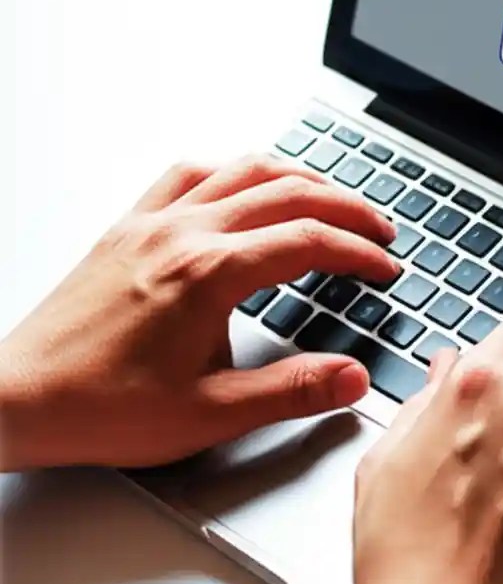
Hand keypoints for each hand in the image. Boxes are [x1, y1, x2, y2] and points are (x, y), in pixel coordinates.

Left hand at [0, 157, 399, 470]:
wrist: (16, 400)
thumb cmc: (99, 407)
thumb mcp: (211, 413)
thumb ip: (292, 391)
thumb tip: (350, 377)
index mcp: (210, 274)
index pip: (310, 241)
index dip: (361, 252)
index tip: (385, 267)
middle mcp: (183, 235)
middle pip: (288, 192)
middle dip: (347, 206)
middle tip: (379, 228)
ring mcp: (152, 224)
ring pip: (242, 169)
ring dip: (299, 177)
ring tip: (331, 198)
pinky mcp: (127, 228)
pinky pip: (187, 174)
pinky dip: (231, 170)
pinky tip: (244, 185)